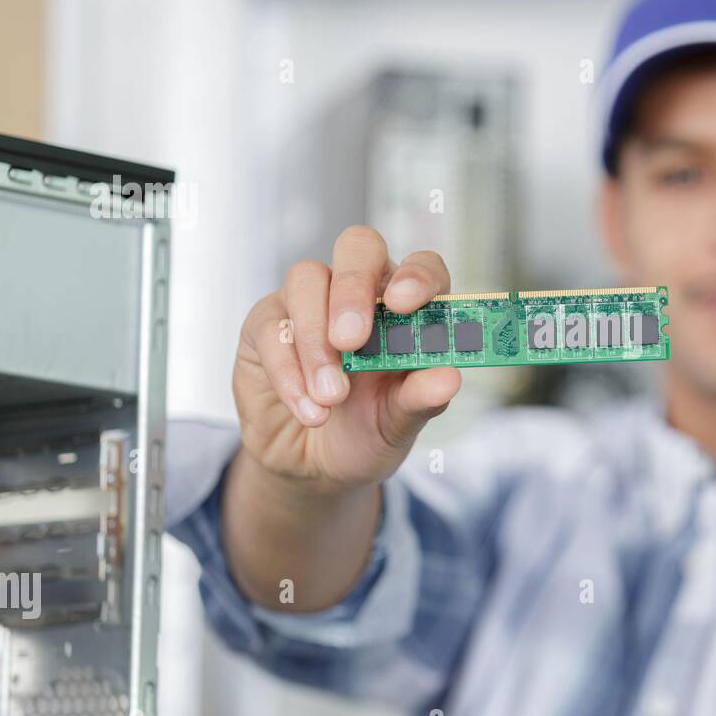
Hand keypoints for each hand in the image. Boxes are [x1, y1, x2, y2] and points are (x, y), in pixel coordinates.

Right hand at [233, 226, 460, 493]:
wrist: (314, 469)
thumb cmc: (367, 431)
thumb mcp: (399, 424)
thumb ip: (421, 399)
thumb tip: (449, 379)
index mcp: (406, 308)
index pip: (421, 267)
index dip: (417, 275)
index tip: (405, 303)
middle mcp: (360, 293)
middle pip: (358, 246)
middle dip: (354, 288)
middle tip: (352, 340)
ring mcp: (310, 302)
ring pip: (307, 280)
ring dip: (316, 342)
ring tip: (331, 397)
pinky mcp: (266, 325)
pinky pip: (270, 327)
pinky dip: (288, 371)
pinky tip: (307, 408)